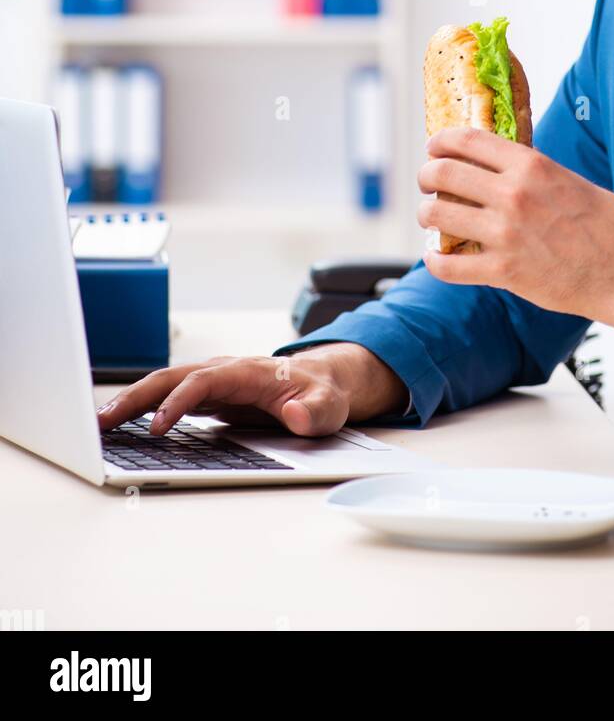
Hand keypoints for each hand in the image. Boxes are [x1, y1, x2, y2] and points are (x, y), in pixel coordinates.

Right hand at [96, 345, 407, 438]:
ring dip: (132, 401)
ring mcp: (213, 381)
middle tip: (104, 422)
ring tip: (100, 424)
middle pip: (172, 377)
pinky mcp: (208, 395)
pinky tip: (123, 424)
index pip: (203, 381)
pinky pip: (168, 397)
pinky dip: (143, 407)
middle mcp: (224, 371)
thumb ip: (313, 412)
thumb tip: (294, 415)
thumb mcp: (328, 406)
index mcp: (247, 371)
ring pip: (164, 384)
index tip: (158, 427)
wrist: (322, 381)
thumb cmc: (322, 393)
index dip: (179, 401)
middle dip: (137, 397)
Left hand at [417, 127, 613, 363]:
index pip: (467, 140)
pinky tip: (437, 258)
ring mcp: (505, 234)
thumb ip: (534, 173)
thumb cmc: (611, 226)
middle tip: (427, 182)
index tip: (435, 147)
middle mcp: (513, 194)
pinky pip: (449, 266)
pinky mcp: (504, 272)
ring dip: (427, 214)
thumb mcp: (571, 180)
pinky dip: (435, 261)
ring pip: (438, 215)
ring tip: (432, 217)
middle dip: (427, 175)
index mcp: (532, 166)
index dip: (441, 141)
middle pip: (443, 173)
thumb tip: (505, 167)